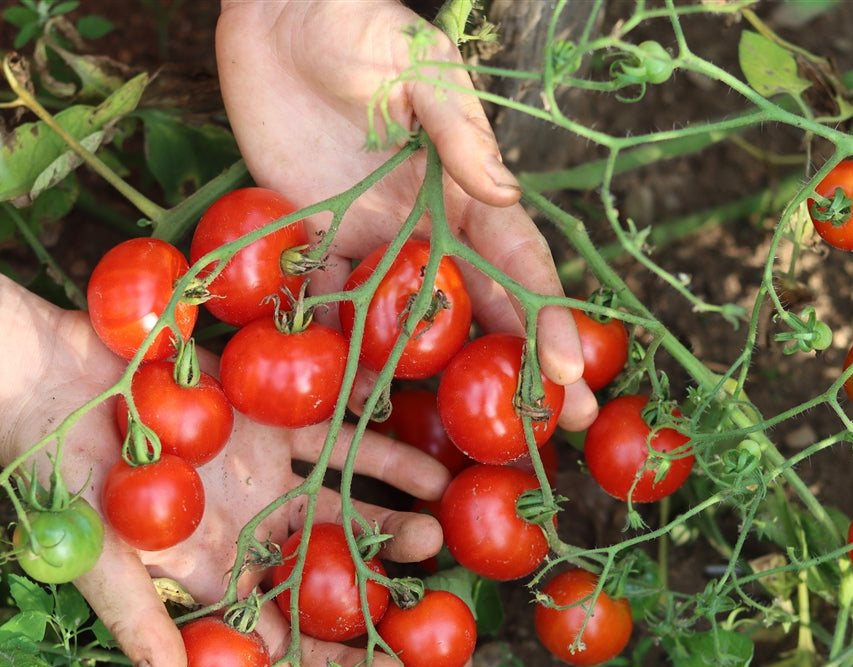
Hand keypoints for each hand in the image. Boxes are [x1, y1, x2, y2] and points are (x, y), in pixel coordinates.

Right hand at [0, 205, 452, 666]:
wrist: (46, 381)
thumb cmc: (61, 478)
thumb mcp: (95, 556)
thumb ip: (139, 623)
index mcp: (212, 573)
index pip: (282, 634)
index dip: (333, 660)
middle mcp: (247, 528)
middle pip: (325, 569)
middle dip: (376, 584)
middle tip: (432, 590)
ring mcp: (261, 472)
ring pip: (340, 502)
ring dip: (389, 511)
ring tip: (439, 520)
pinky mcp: (265, 417)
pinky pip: (332, 433)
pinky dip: (374, 445)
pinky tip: (422, 458)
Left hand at [216, 0, 597, 429]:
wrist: (278, 12)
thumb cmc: (360, 26)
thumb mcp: (420, 69)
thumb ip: (460, 133)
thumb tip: (505, 197)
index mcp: (466, 184)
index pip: (519, 261)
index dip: (549, 318)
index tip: (575, 372)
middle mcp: (427, 222)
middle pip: (479, 306)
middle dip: (518, 368)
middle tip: (554, 431)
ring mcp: (373, 235)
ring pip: (408, 319)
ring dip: (429, 375)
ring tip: (451, 438)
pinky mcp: (316, 235)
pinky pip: (331, 300)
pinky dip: (341, 343)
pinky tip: (352, 393)